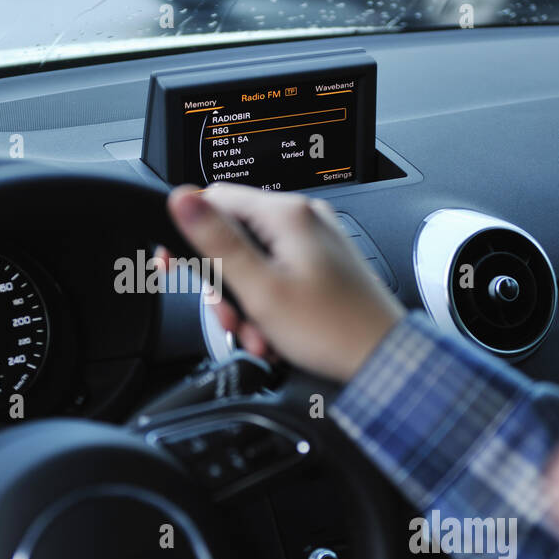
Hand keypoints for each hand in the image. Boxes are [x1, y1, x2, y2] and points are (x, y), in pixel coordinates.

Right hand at [166, 184, 404, 382]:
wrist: (382, 360)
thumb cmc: (332, 330)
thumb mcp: (260, 289)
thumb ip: (217, 242)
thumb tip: (182, 199)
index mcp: (287, 214)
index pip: (214, 199)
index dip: (189, 233)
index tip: (175, 264)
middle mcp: (303, 219)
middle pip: (233, 236)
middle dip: (223, 283)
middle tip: (231, 317)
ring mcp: (315, 241)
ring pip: (253, 261)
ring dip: (245, 302)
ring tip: (257, 334)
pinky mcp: (322, 264)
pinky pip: (276, 274)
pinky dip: (267, 304)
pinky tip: (273, 332)